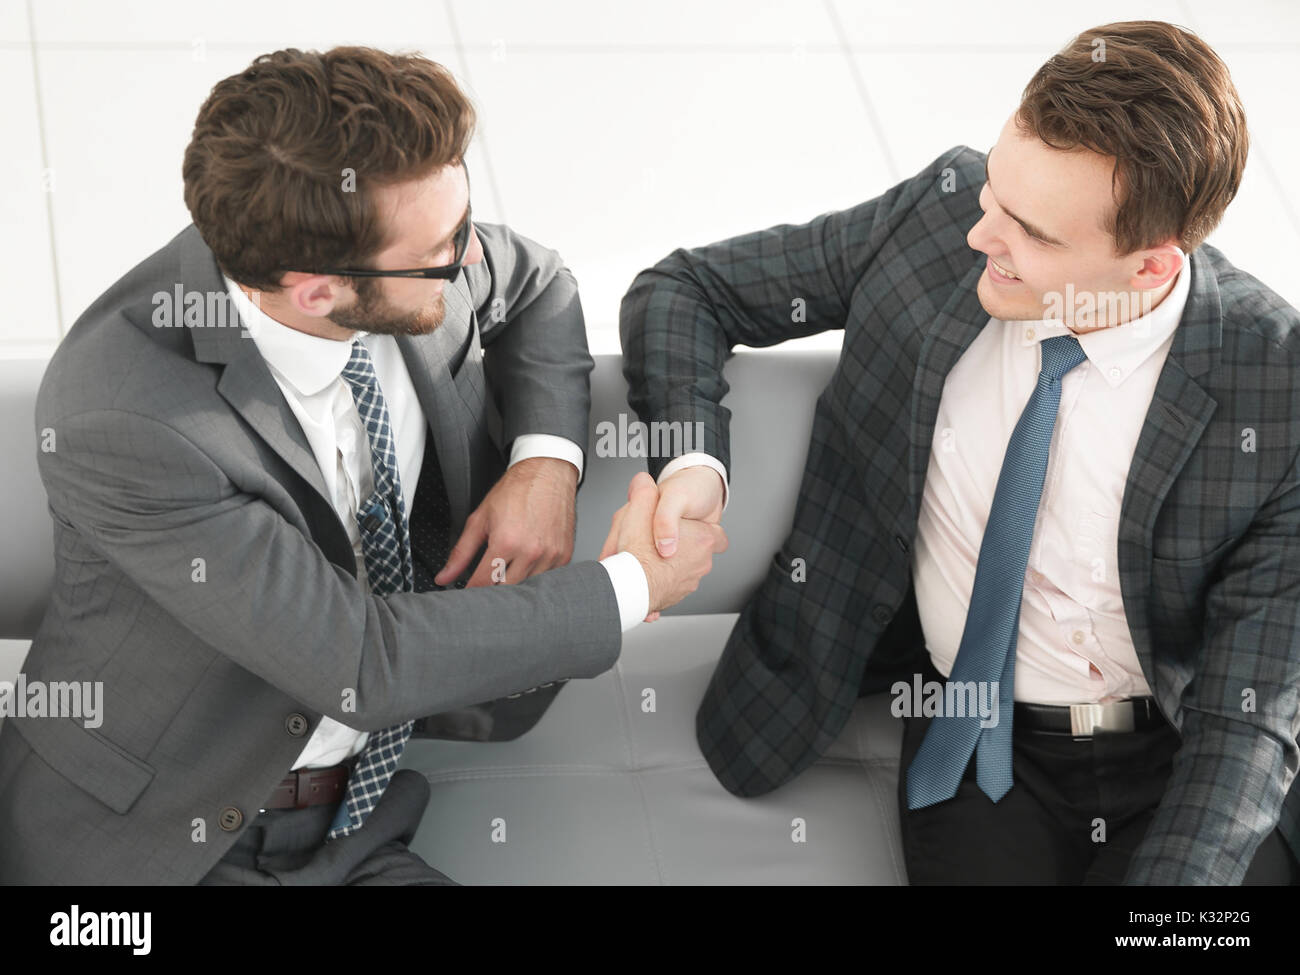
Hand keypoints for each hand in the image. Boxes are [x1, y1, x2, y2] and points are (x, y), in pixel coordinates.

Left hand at [434, 456, 578, 587]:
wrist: (547, 473)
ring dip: (514, 585)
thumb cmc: (516, 491)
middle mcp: (531, 552)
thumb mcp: (480, 519)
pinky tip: (526, 565)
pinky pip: (546, 579)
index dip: (471, 590)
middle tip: (485, 583)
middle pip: (506, 591)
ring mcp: (550, 556)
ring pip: (527, 589)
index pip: (483, 583)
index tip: (467, 591)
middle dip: (492, 591)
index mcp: (506, 542)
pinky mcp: (564, 556)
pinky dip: (534, 577)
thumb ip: (461, 552)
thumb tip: (444, 577)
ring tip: (506, 572)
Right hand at [599, 472, 727, 618]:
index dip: (705, 529)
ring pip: (682, 573)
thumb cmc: (638, 550)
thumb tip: (642, 482)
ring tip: (649, 559)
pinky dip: (659, 582)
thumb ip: (644, 494)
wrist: (626, 591)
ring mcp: (688, 584)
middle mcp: (700, 564)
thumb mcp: (642, 509)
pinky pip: (668, 587)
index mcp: (703, 540)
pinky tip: (644, 575)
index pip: (717, 536)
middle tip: (661, 543)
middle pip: (697, 555)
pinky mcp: (672, 598)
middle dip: (682, 550)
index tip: (693, 529)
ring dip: (669, 567)